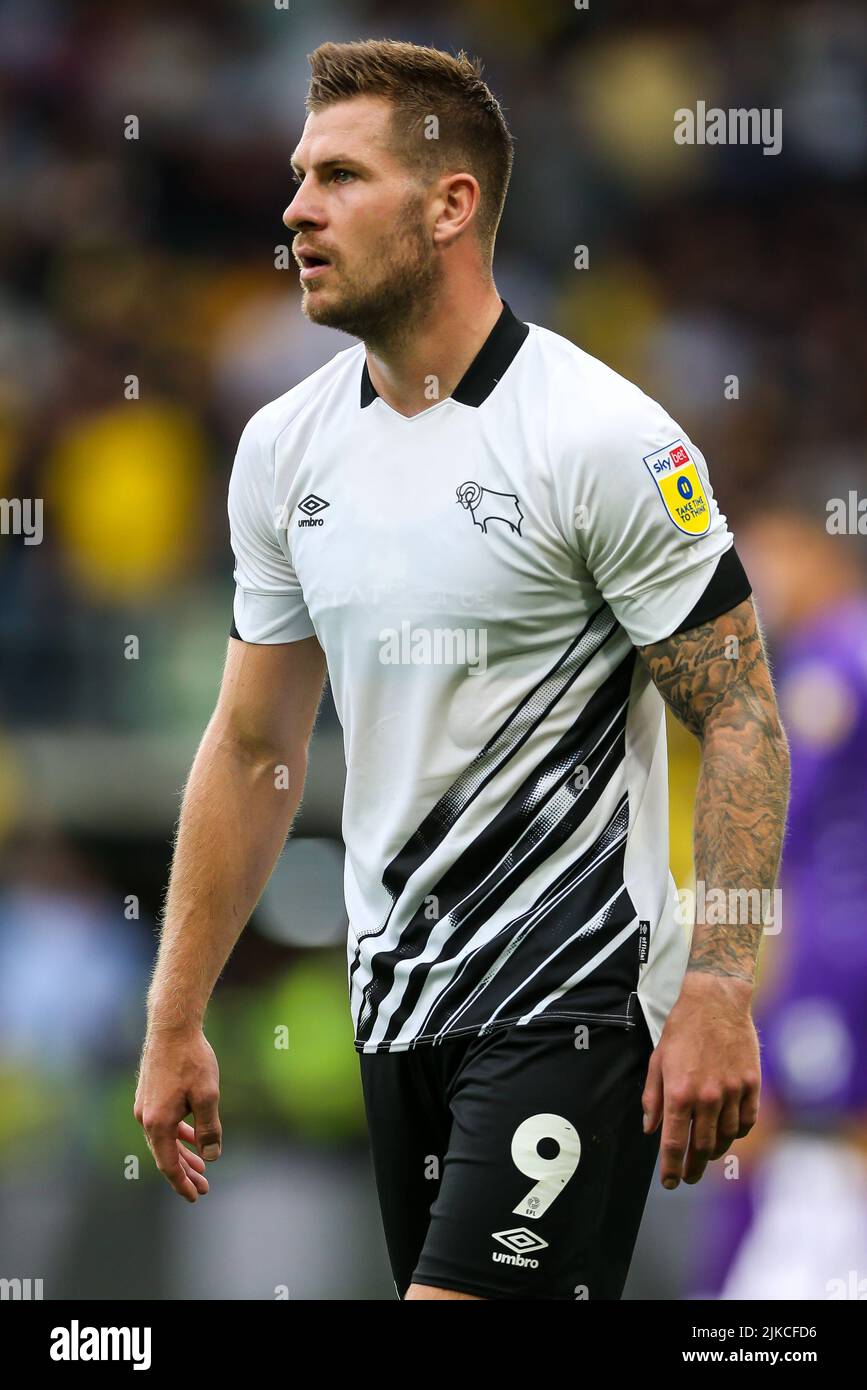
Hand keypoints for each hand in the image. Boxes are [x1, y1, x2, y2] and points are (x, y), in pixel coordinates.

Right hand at [134, 1026, 221, 1202]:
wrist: (172, 1027)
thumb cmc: (192, 1060)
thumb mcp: (207, 1096)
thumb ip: (208, 1129)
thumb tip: (211, 1157)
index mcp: (157, 1123)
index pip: (168, 1164)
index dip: (182, 1183)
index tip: (195, 1197)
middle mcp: (145, 1118)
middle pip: (165, 1155)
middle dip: (185, 1173)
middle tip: (203, 1188)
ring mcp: (145, 1106)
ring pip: (164, 1139)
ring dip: (182, 1153)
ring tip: (201, 1167)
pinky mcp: (149, 1095)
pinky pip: (163, 1124)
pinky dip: (178, 1134)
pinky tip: (191, 1137)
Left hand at [641, 972, 760, 1188]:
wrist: (715, 1002)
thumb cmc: (682, 1030)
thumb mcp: (657, 1061)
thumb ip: (652, 1098)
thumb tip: (650, 1128)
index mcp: (679, 1092)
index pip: (674, 1144)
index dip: (671, 1168)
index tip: (670, 1182)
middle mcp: (706, 1097)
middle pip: (702, 1147)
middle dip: (693, 1167)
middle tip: (689, 1176)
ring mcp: (732, 1092)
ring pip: (727, 1137)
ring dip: (715, 1151)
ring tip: (707, 1155)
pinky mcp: (752, 1085)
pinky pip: (747, 1121)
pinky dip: (738, 1133)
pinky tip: (730, 1134)